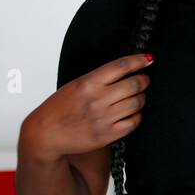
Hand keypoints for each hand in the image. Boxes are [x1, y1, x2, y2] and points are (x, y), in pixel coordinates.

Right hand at [20, 53, 154, 163]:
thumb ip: (99, 78)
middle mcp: (97, 99)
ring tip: (136, 97)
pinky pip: (133, 122)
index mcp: (88, 83)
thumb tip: (127, 70)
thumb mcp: (76, 85)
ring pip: (137, 103)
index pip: (122, 66)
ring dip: (141, 98)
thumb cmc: (59, 108)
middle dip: (144, 80)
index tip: (148, 59)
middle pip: (134, 84)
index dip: (139, 60)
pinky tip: (131, 113)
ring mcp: (103, 118)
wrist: (46, 134)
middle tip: (144, 80)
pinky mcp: (106, 135)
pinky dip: (136, 116)